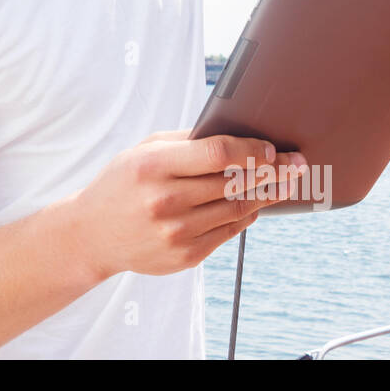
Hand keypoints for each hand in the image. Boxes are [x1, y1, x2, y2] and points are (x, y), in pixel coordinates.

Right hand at [70, 129, 307, 279]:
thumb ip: (186, 142)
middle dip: (272, 171)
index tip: (271, 148)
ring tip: (284, 183)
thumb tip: (236, 134)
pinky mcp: (185, 256)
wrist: (93, 234)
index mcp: (153, 167)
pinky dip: (247, 215)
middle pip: (235, 182)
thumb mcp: (143, 151)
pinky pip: (229, 232)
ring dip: (266, 194)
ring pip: (238, 209)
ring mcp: (176, 233)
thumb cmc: (122, 184)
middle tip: (296, 164)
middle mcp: (165, 201)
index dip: (251, 150)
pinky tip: (256, 203)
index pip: (217, 153)